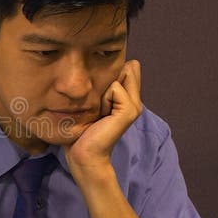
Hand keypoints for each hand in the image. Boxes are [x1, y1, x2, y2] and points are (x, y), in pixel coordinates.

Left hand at [63, 60, 141, 180]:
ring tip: (99, 110)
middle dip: (107, 80)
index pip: (128, 67)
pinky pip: (115, 88)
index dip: (108, 74)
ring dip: (103, 90)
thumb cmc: (82, 128)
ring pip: (120, 76)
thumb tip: (111, 64)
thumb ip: (103, 85)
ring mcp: (135, 106)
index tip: (98, 97)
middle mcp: (135, 100)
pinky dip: (103, 98)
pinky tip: (101, 114)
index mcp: (128, 96)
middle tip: (99, 104)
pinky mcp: (129, 111)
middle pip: (127, 68)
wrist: (84, 153)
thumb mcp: (92, 101)